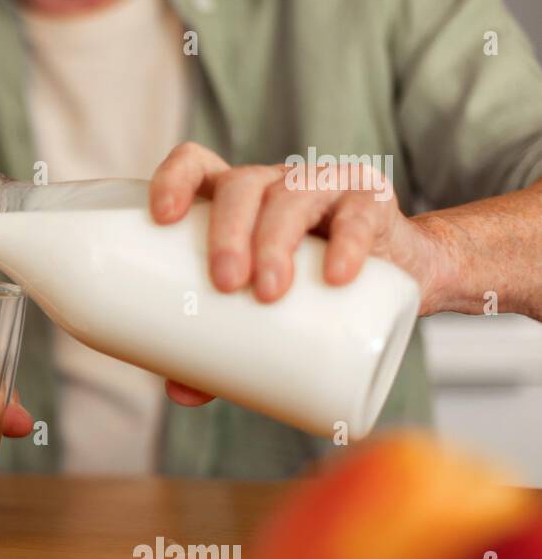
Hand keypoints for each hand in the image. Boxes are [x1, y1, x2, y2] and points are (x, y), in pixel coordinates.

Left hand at [148, 142, 452, 406]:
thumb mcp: (260, 312)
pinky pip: (360, 216)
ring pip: (293, 195)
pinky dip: (349, 245)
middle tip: (224, 284)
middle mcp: (275, 184)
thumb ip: (217, 348)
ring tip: (268, 293)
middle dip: (227, 232)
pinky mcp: (372, 206)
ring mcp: (325, 188)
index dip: (174, 179)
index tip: (162, 218)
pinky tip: (336, 275)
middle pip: (242, 185)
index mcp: (235, 200)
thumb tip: (179, 392)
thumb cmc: (306, 291)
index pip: (198, 165)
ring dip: (276, 241)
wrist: (395, 283)